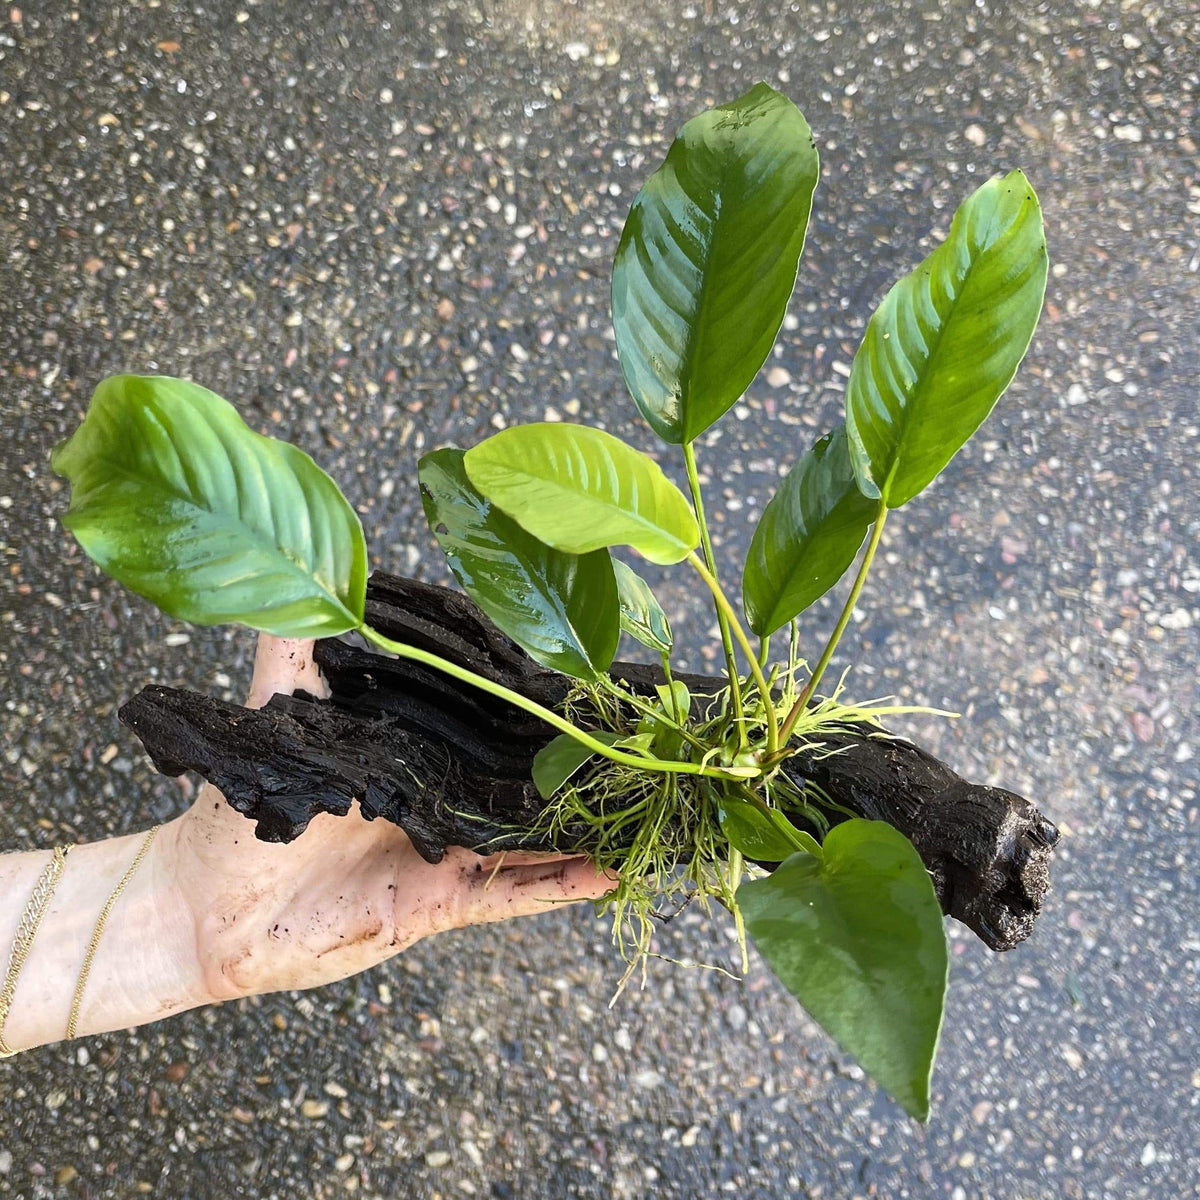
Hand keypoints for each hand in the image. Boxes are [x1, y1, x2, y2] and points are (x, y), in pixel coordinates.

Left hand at [166, 635, 614, 1003]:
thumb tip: (313, 561)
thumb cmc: (236, 807)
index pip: (486, 716)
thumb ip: (294, 642)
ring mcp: (449, 848)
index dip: (536, 698)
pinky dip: (561, 885)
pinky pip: (512, 894)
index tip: (590, 671)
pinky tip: (612, 871)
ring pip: (535, 833)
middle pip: (526, 774)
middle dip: (582, 758)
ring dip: (587, 819)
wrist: (208, 907)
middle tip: (644, 735)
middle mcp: (443, 792)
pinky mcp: (442, 900)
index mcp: (414, 746)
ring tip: (648, 800)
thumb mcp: (274, 711)